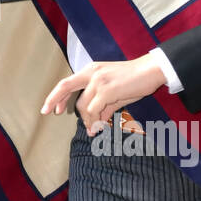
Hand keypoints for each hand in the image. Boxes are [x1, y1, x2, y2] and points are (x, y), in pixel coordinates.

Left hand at [41, 54, 166, 133]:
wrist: (152, 71)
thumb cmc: (136, 81)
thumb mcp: (116, 94)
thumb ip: (104, 107)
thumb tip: (96, 122)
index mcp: (92, 70)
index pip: (68, 82)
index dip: (57, 96)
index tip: (53, 109)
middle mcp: (92, 73)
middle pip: (65, 86)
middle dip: (54, 100)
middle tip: (48, 113)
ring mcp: (98, 81)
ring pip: (82, 106)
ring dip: (86, 120)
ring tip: (92, 130)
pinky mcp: (106, 90)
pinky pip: (94, 110)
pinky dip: (94, 121)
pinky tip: (99, 128)